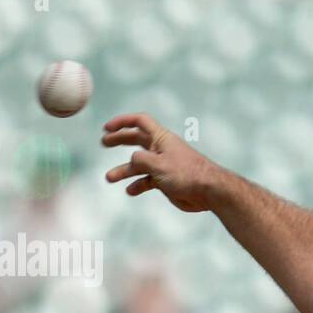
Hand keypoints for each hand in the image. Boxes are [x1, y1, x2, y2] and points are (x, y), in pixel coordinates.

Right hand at [102, 113, 224, 212]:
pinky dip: (138, 185)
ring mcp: (163, 166)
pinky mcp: (165, 181)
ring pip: (139, 165)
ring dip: (123, 170)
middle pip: (136, 140)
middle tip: (104, 142)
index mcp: (161, 138)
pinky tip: (130, 191)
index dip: (123, 121)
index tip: (107, 127)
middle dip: (120, 140)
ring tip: (109, 177)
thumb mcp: (158, 164)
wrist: (209, 191)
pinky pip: (147, 181)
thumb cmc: (187, 174)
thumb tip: (131, 162)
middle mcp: (161, 149)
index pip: (140, 122)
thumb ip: (140, 160)